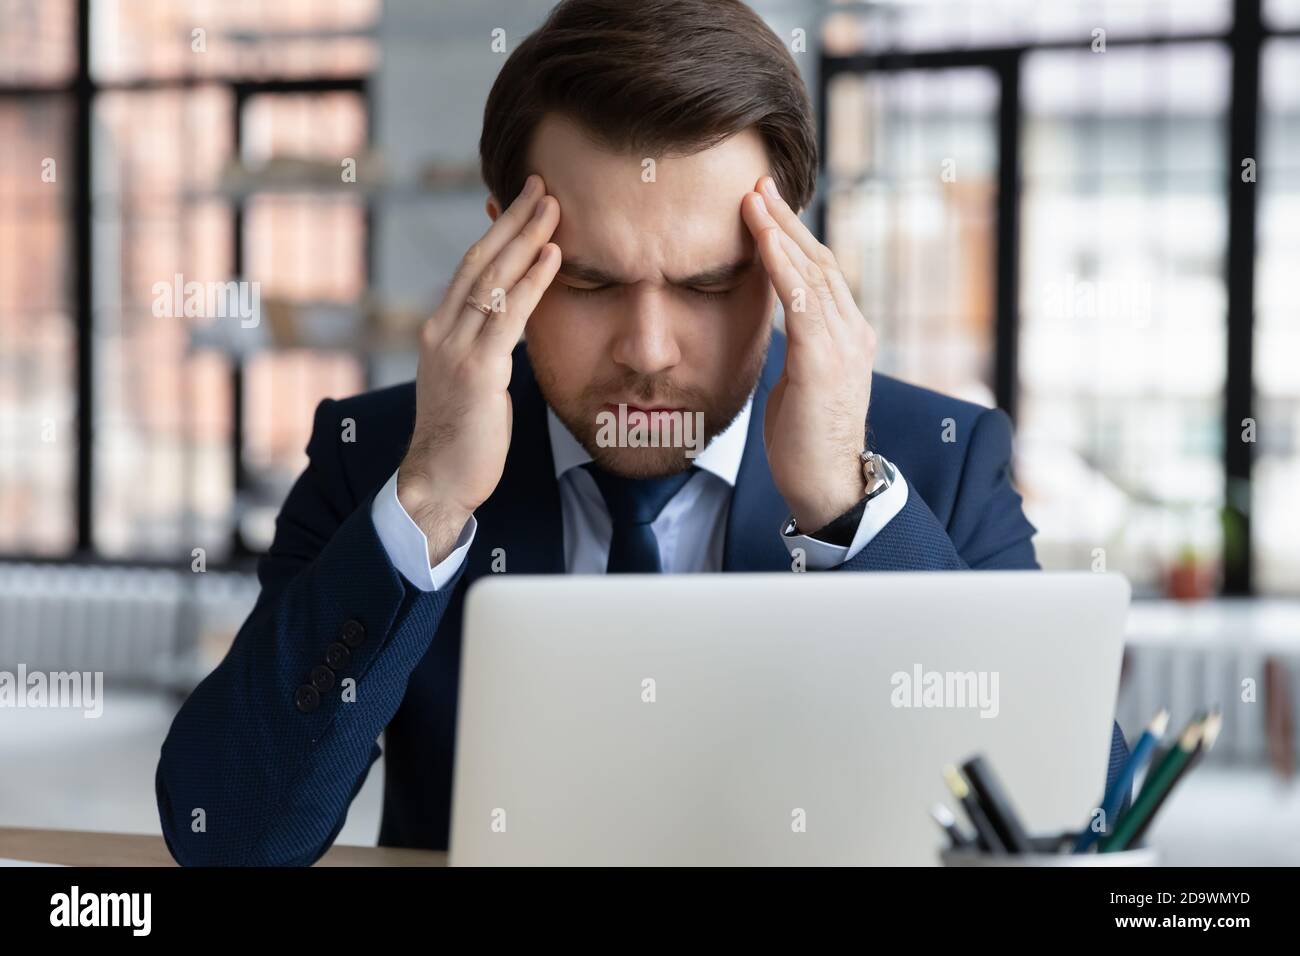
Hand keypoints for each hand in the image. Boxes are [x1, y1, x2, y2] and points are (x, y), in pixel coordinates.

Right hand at [397, 174, 560, 563]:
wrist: (437, 481)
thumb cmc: (463, 438)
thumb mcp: (474, 381)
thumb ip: (489, 348)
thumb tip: (514, 325)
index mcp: (440, 330)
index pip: (471, 268)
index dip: (498, 231)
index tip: (524, 201)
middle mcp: (441, 330)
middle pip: (480, 261)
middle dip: (512, 219)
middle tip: (541, 184)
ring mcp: (455, 349)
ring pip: (493, 279)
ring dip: (526, 238)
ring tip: (554, 206)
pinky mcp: (477, 371)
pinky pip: (509, 316)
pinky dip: (532, 282)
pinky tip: (553, 256)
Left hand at [741, 176, 876, 532]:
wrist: (826, 485)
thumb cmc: (806, 439)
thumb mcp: (800, 380)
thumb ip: (798, 345)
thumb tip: (778, 319)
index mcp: (848, 336)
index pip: (819, 274)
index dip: (793, 236)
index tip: (765, 205)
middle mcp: (853, 333)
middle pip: (819, 262)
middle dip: (787, 220)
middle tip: (759, 183)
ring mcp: (843, 346)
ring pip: (812, 274)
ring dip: (780, 233)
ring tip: (754, 199)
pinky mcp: (824, 363)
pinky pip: (802, 303)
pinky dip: (782, 267)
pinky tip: (763, 241)